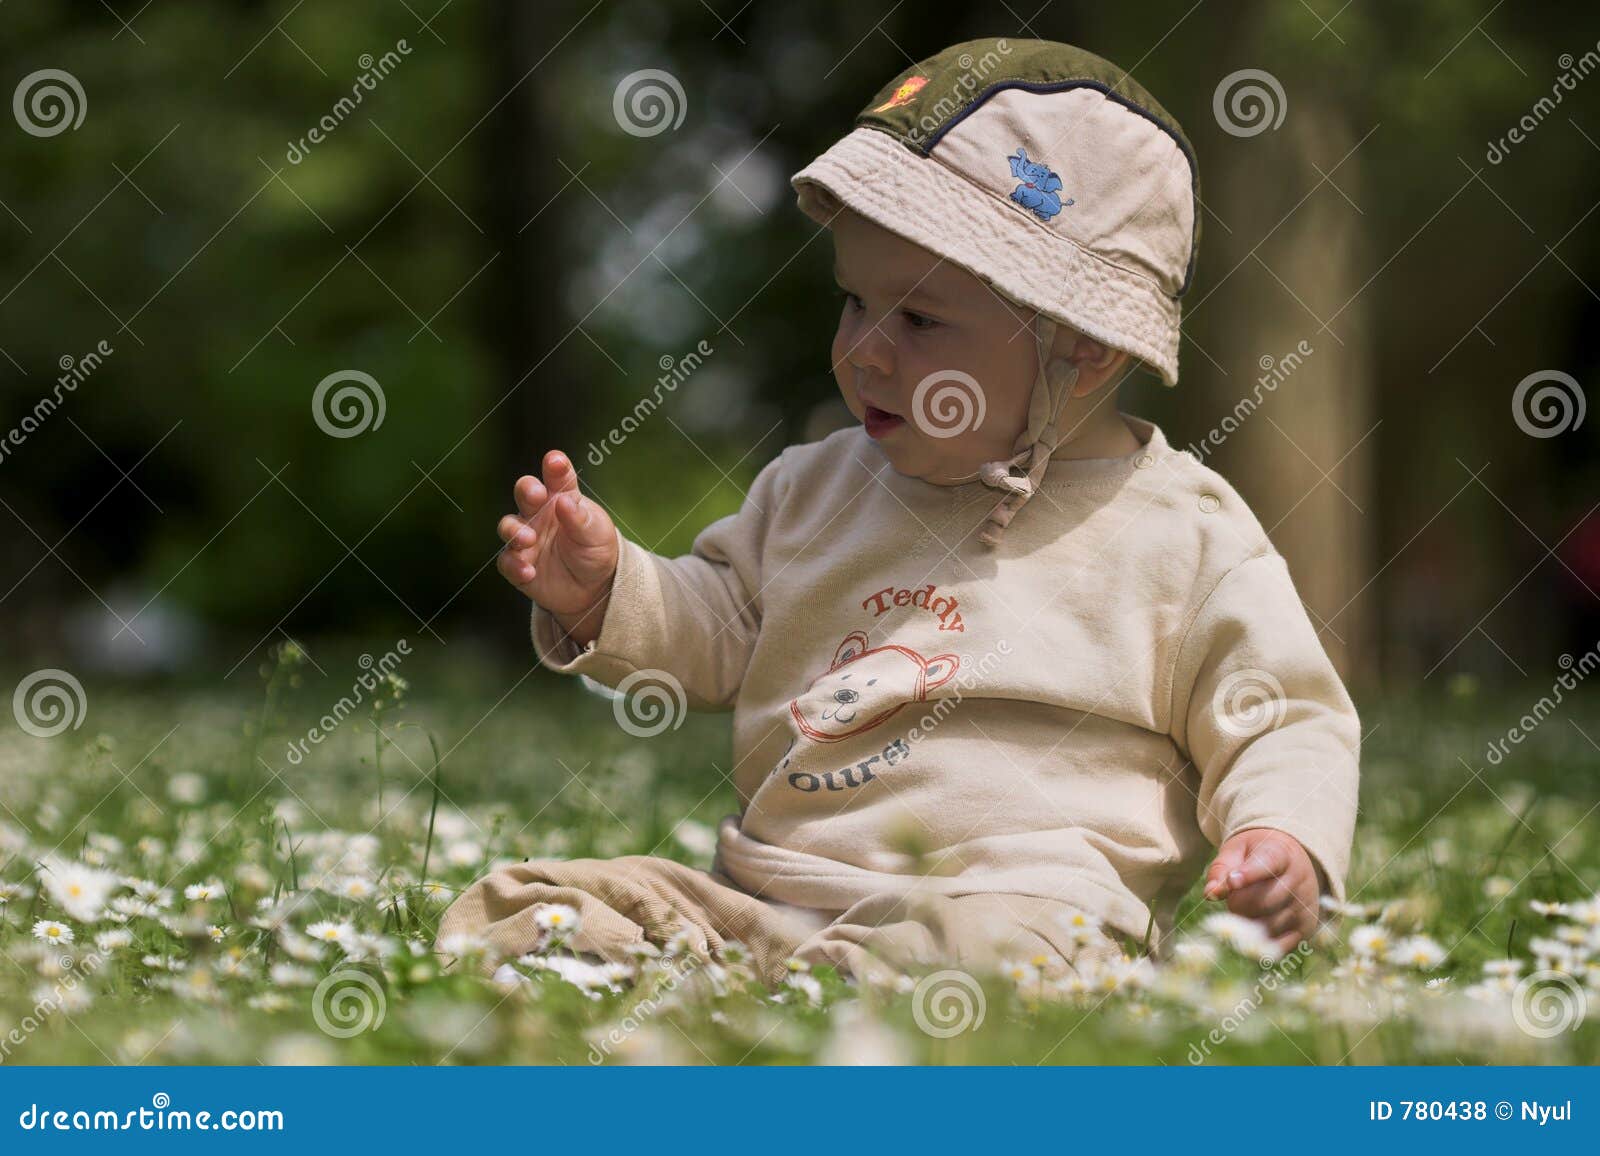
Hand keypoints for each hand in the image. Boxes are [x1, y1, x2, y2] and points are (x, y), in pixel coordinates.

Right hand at [496, 450, 618, 644]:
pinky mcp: (518, 563)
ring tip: (529, 540)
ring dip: (515, 530)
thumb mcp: (596, 534)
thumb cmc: (595, 550)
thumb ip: (580, 518)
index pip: (558, 477)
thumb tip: (562, 501)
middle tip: (535, 495)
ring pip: (509, 526)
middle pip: (525, 493)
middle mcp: (540, 513)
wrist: (593, 588)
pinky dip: (515, 565)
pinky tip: (529, 572)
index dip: (555, 467)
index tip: (555, 461)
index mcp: (563, 498)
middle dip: (526, 490)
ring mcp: (527, 538)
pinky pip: (508, 561)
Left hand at [1203, 827, 1321, 953]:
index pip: (1266, 864)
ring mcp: (1304, 905)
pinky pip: (1278, 944)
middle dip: (1237, 904)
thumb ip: (1221, 869)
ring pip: (1268, 926)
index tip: (1232, 881)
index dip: (1248, 874)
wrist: (1292, 861)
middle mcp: (1298, 879)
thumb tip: (1211, 893)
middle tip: (1234, 899)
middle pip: (1261, 901)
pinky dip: (1261, 940)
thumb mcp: (1236, 851)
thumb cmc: (1255, 856)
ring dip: (1248, 923)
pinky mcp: (1305, 927)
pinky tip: (1256, 926)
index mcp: (1280, 853)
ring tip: (1247, 909)